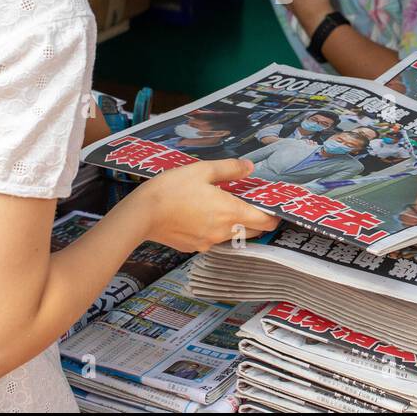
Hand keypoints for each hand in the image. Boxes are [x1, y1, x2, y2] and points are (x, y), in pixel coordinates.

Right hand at [132, 158, 277, 252]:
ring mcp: (208, 243)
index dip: (273, 215)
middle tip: (251, 204)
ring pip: (232, 236)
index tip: (274, 207)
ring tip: (224, 208)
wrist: (142, 214)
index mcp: (231, 212)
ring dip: (235, 225)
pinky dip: (214, 230)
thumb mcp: (202, 170)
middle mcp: (223, 232)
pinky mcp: (193, 247)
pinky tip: (201, 216)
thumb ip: (229, 169)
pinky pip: (212, 240)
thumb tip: (250, 167)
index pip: (265, 221)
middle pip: (252, 231)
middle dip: (257, 220)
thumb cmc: (172, 189)